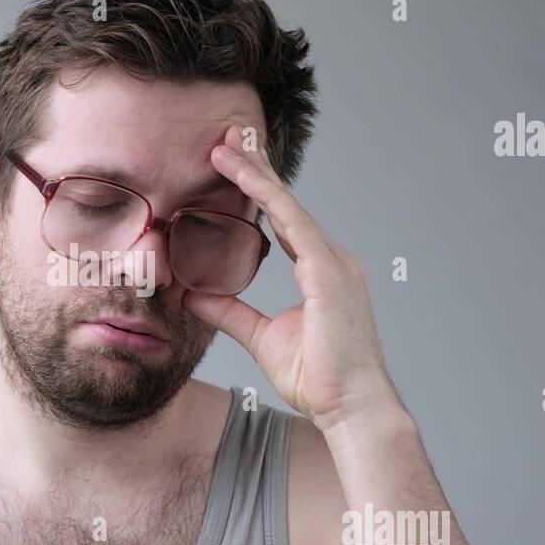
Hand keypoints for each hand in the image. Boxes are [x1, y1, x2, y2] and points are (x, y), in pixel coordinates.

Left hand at [183, 125, 403, 431]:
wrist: (351, 407)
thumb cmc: (319, 380)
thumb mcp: (261, 338)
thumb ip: (230, 313)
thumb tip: (192, 297)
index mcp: (322, 271)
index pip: (285, 220)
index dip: (258, 190)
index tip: (231, 164)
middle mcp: (333, 259)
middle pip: (288, 203)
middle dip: (257, 168)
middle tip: (226, 137)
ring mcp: (336, 262)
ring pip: (288, 204)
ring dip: (256, 172)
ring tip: (224, 147)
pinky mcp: (330, 271)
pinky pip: (293, 222)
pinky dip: (267, 195)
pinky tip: (243, 175)